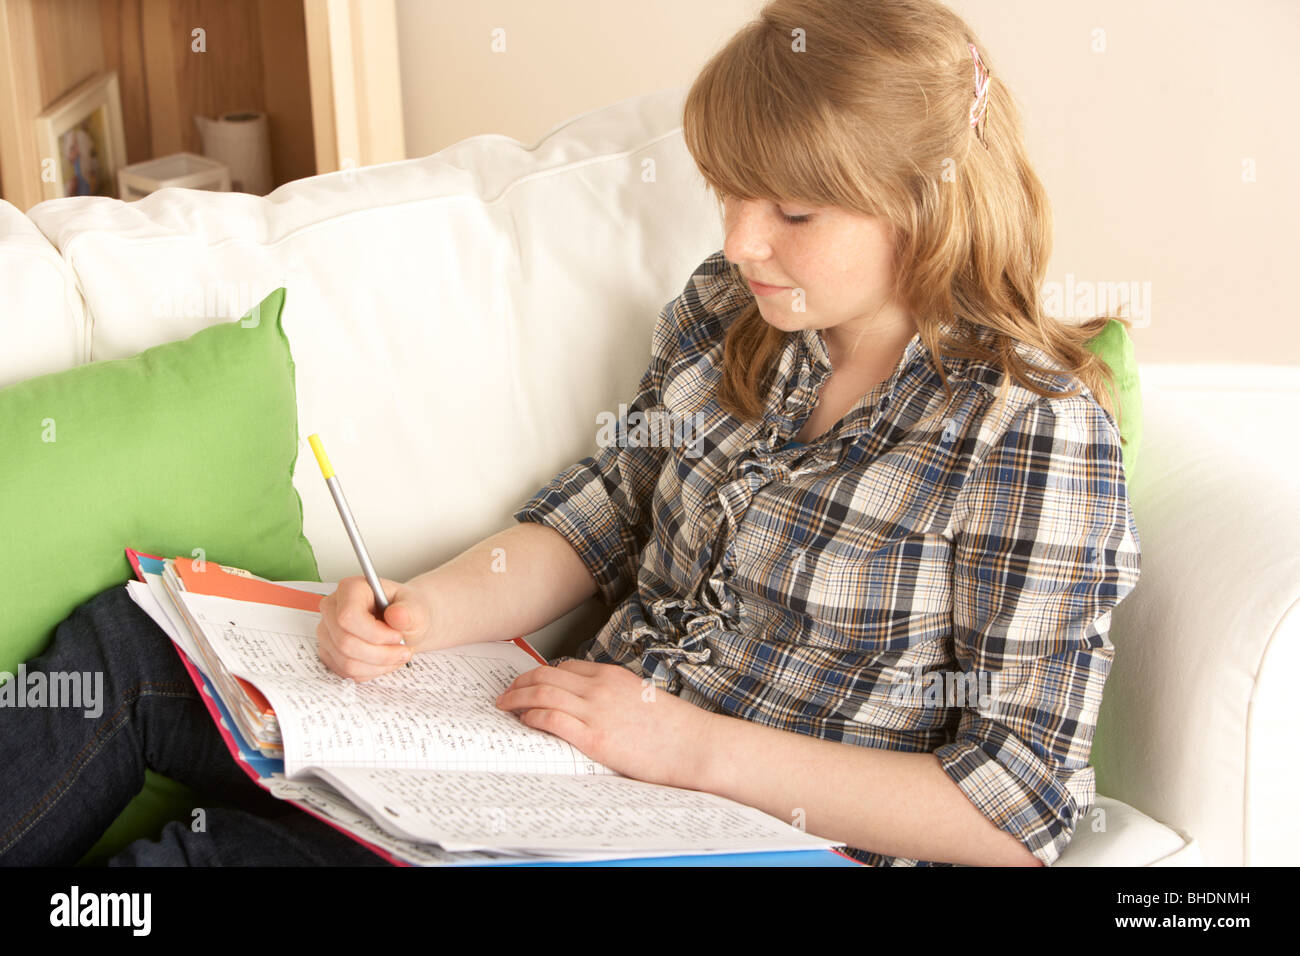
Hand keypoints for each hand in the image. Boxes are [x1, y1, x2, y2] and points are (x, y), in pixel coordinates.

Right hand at [315, 575, 431, 679]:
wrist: (403, 623)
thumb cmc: (406, 611)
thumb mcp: (416, 607)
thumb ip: (409, 610)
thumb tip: (397, 615)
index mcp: (350, 588)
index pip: (348, 616)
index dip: (375, 633)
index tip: (398, 637)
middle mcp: (332, 608)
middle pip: (345, 642)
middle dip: (380, 654)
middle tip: (404, 651)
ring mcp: (327, 631)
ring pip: (346, 661)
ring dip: (378, 665)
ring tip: (397, 655)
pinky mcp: (328, 652)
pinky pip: (346, 672)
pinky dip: (371, 671)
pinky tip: (384, 660)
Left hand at [494, 660, 716, 790]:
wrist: (694, 745)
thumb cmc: (674, 728)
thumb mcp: (640, 698)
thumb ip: (614, 697)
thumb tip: (593, 707)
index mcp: (611, 676)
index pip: (563, 667)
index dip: (538, 675)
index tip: (527, 684)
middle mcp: (600, 687)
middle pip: (545, 675)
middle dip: (519, 683)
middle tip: (506, 694)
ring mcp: (596, 711)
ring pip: (541, 693)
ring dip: (516, 698)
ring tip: (505, 706)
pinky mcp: (595, 737)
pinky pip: (552, 719)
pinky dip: (531, 717)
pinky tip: (524, 721)